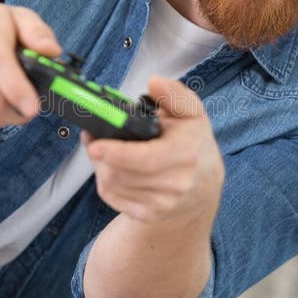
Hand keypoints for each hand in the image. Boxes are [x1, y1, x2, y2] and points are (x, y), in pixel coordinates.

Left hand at [83, 76, 224, 226]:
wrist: (204, 186)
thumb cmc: (194, 144)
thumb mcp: (192, 113)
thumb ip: (174, 94)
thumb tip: (155, 83)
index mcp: (185, 155)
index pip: (146, 159)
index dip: (116, 152)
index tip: (95, 144)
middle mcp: (175, 184)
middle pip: (121, 173)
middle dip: (101, 155)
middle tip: (93, 138)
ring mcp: (161, 203)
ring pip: (112, 185)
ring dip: (100, 166)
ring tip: (103, 150)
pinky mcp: (148, 215)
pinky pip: (112, 198)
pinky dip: (105, 181)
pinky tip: (111, 167)